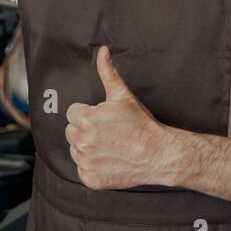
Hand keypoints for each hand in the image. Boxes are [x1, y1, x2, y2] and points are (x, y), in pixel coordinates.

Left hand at [65, 46, 172, 189]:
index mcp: (85, 119)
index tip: (105, 120)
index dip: (90, 114)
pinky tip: (110, 161)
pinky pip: (83, 170)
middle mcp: (81, 141)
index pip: (74, 113)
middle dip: (86, 131)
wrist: (158, 154)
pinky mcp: (90, 179)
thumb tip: (102, 51)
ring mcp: (85, 162)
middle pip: (72, 132)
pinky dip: (93, 168)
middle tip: (109, 133)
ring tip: (111, 147)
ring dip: (88, 149)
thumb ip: (107, 72)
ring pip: (76, 151)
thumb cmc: (141, 124)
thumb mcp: (123, 95)